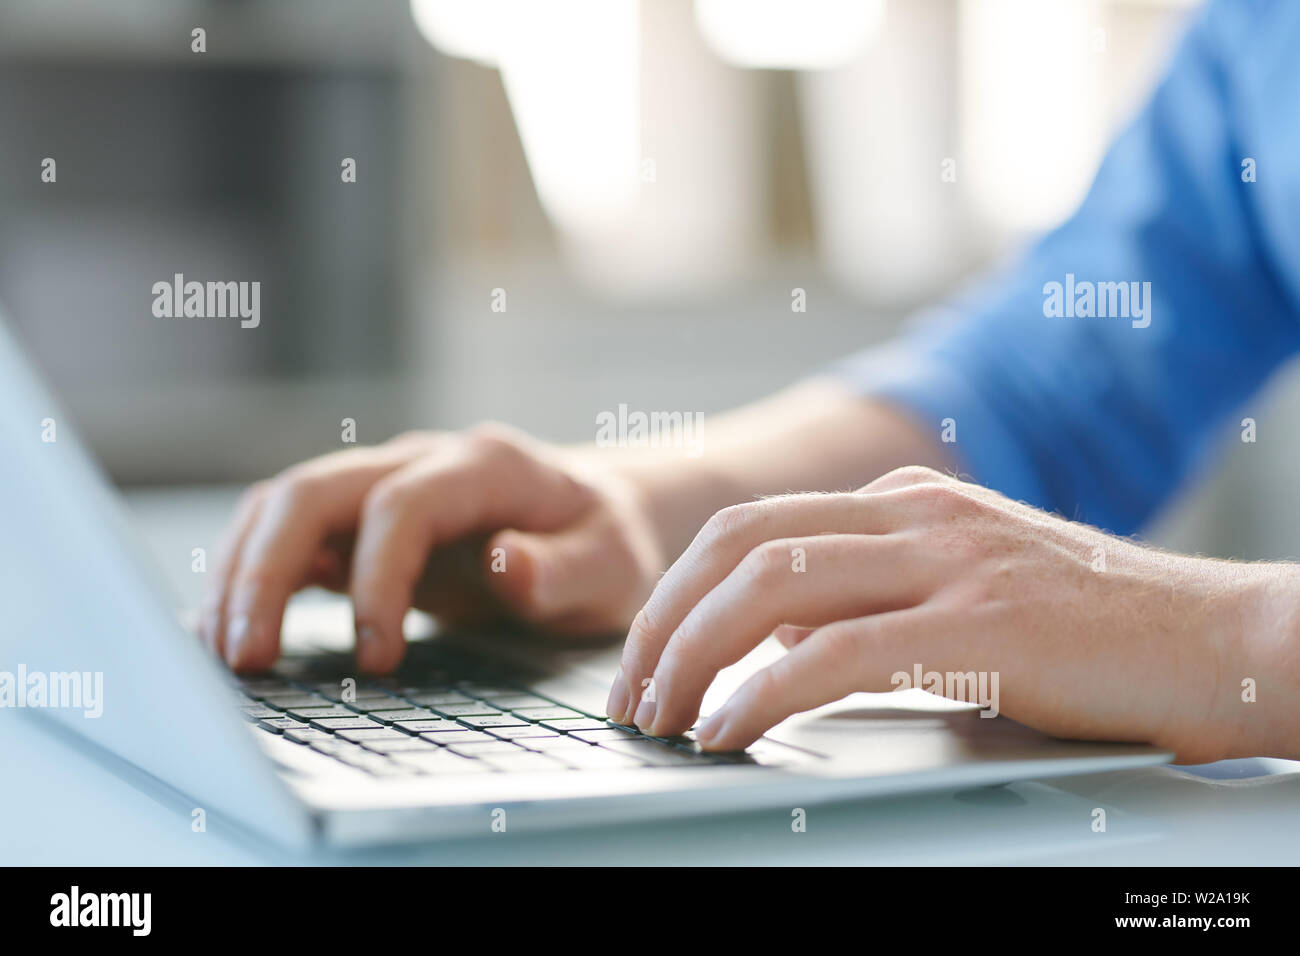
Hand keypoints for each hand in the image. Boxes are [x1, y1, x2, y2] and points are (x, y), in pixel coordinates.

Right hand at [201, 424, 665, 672]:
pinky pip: (288, 534)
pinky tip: (229, 631)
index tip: (378, 660)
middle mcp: (422, 460)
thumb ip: (566, 569)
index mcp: (486, 465)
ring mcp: (384, 484)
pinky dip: (251, 577)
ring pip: (284, 505)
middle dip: (268, 572)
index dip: (378, 579)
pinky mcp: (361, 522)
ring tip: (222, 655)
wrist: (596, 517)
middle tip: (247, 659)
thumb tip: (505, 566)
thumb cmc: (607, 544)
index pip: (403, 504)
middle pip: (315, 491)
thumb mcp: (613, 565)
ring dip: (244, 574)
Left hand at [607, 466, 1296, 762]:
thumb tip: (778, 644)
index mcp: (906, 504)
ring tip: (660, 718)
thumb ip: (876, 601)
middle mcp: (916, 516)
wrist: (1220, 638)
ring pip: (772, 585)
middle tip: (631, 693)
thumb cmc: (1095, 631)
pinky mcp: (980, 624)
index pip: (753, 527)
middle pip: (740, 544)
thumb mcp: (967, 591)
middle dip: (664, 619)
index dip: (679, 592)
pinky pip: (836, 655)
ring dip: (695, 656)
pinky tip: (729, 731)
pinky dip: (763, 695)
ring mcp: (948, 561)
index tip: (647, 656)